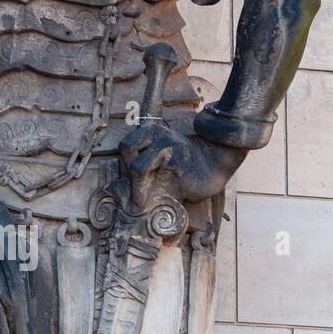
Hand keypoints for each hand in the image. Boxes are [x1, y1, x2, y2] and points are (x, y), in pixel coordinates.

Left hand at [119, 120, 242, 205]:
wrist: (213, 166)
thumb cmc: (183, 166)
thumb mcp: (160, 157)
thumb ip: (143, 164)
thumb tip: (119, 188)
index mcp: (152, 130)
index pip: (126, 146)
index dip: (126, 165)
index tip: (131, 180)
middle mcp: (160, 134)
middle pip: (130, 156)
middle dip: (131, 181)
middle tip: (136, 198)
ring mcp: (170, 146)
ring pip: (140, 168)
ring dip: (139, 190)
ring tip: (142, 202)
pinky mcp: (179, 161)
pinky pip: (158, 180)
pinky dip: (158, 191)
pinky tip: (166, 195)